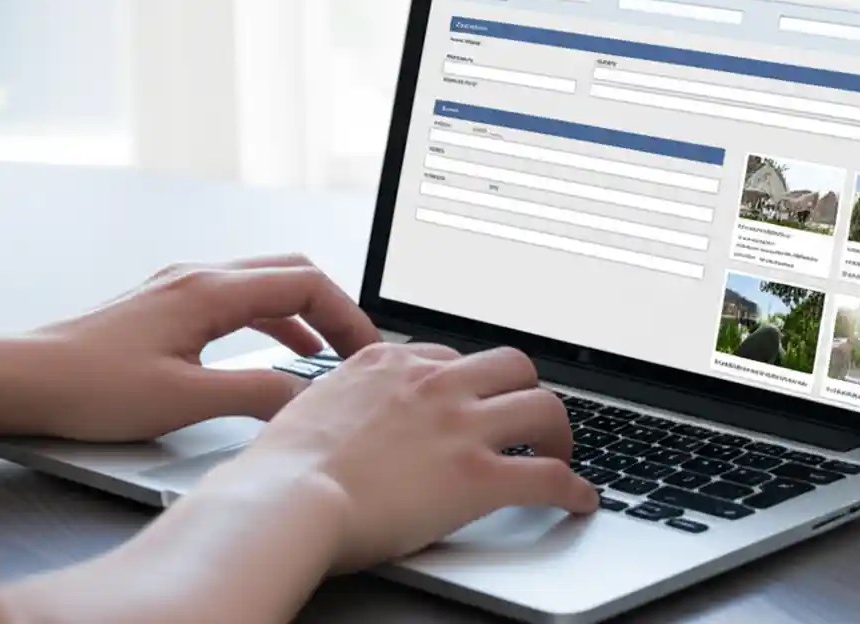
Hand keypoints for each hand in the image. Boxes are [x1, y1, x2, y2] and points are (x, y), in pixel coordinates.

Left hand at [0, 254, 380, 441]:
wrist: (22, 380)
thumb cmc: (89, 387)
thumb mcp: (185, 399)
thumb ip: (257, 393)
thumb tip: (308, 396)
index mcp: (211, 291)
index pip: (308, 283)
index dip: (349, 316)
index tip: (367, 351)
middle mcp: (200, 277)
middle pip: (293, 272)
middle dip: (334, 307)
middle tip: (357, 349)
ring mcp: (182, 287)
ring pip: (266, 283)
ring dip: (305, 313)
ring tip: (329, 353)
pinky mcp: (169, 305)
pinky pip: (240, 300)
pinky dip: (273, 320)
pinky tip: (280, 349)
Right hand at [238, 343, 599, 569]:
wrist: (284, 500)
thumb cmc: (280, 469)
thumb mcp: (309, 406)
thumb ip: (343, 401)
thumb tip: (342, 413)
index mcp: (390, 362)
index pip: (451, 358)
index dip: (469, 384)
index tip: (473, 402)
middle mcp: (433, 383)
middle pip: (510, 366)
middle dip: (525, 392)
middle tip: (528, 420)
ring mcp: (460, 425)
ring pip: (543, 407)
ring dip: (559, 432)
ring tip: (560, 453)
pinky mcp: (478, 475)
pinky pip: (549, 475)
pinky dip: (573, 489)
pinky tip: (579, 500)